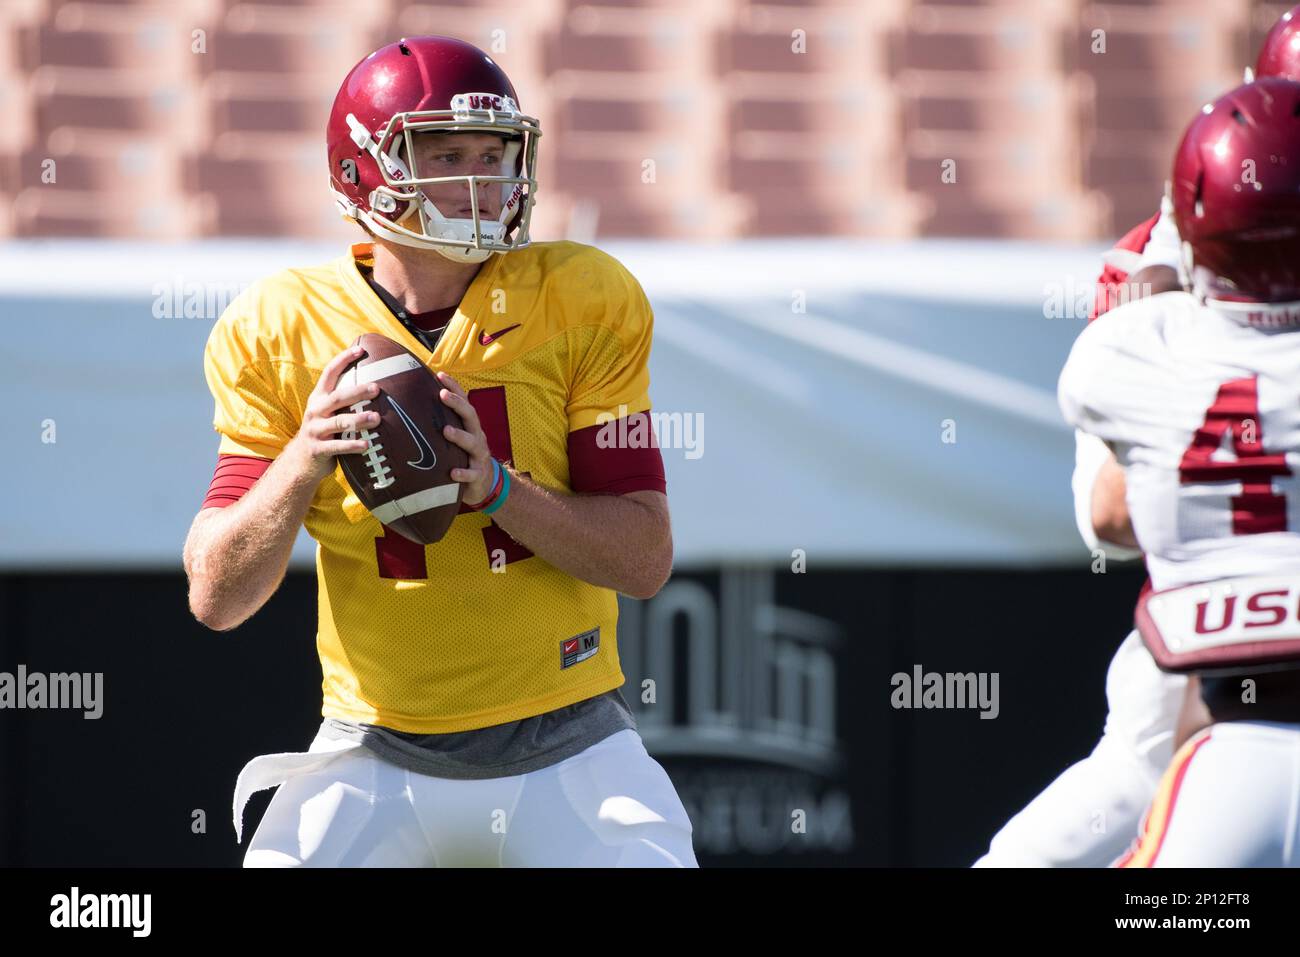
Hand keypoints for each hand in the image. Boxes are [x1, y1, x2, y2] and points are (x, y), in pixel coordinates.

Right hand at [288, 345, 380, 483]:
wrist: (300, 460)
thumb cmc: (323, 432)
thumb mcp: (328, 412)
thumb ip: (344, 401)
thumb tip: (376, 384)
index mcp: (318, 398)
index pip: (329, 373)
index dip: (343, 360)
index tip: (360, 350)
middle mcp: (315, 411)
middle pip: (337, 397)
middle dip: (357, 392)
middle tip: (376, 388)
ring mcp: (315, 430)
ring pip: (339, 422)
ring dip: (359, 420)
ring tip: (376, 418)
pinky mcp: (318, 449)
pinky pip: (337, 447)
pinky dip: (353, 446)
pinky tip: (367, 445)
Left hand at [436, 371, 495, 503]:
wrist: (483, 482)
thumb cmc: (462, 455)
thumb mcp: (456, 437)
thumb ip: (441, 423)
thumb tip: (413, 405)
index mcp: (469, 425)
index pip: (464, 401)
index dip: (454, 387)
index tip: (440, 375)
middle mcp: (476, 436)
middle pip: (471, 416)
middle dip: (457, 404)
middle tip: (442, 395)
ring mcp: (478, 455)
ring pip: (473, 442)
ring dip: (460, 436)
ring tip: (446, 431)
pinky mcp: (478, 474)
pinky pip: (472, 473)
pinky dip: (463, 473)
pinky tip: (453, 473)